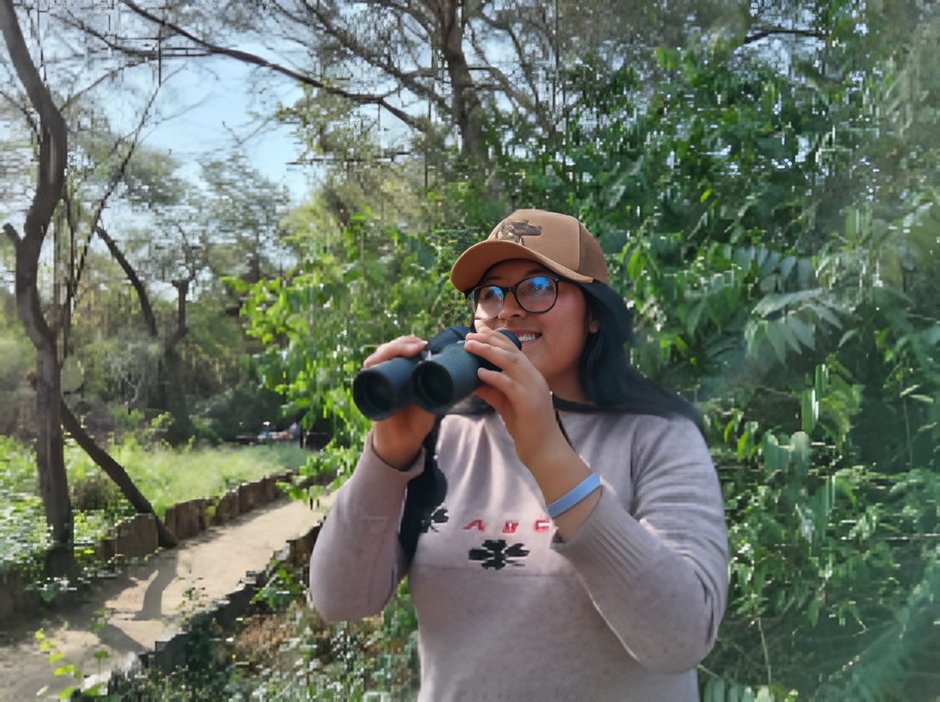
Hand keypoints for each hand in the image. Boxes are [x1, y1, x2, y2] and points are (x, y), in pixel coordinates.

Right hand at [363, 336, 436, 469]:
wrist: (405, 441)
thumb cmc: (418, 417)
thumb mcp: (431, 396)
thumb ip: (436, 383)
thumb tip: (451, 367)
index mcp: (400, 371)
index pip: (401, 348)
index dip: (410, 343)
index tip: (425, 344)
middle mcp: (386, 372)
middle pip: (389, 349)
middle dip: (403, 344)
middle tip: (419, 346)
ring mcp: (376, 380)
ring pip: (378, 356)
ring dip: (391, 349)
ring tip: (410, 350)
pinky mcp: (367, 391)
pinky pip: (367, 372)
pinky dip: (372, 363)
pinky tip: (379, 358)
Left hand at [464, 326, 568, 467]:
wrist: (543, 450)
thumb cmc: (526, 426)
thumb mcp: (505, 403)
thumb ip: (491, 389)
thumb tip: (471, 378)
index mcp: (530, 375)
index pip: (513, 349)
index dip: (495, 337)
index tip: (478, 329)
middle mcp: (534, 377)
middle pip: (511, 351)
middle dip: (489, 340)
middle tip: (469, 336)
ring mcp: (533, 388)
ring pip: (511, 362)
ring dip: (488, 352)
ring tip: (470, 347)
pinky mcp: (529, 403)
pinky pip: (510, 385)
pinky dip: (494, 377)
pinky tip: (479, 372)